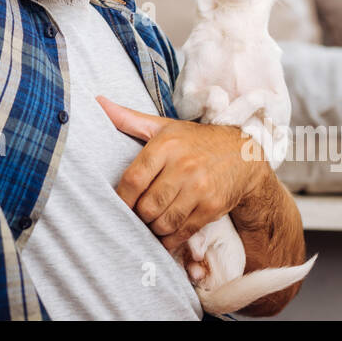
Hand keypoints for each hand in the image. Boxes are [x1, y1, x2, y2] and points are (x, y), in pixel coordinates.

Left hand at [96, 96, 270, 254]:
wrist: (243, 154)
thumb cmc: (195, 141)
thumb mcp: (163, 126)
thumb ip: (128, 118)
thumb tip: (98, 101)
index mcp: (166, 145)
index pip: (133, 179)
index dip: (122, 198)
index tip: (118, 204)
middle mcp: (183, 167)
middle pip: (147, 205)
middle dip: (137, 215)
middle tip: (135, 216)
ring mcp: (199, 189)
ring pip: (164, 222)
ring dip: (153, 228)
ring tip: (150, 223)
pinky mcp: (212, 207)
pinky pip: (183, 232)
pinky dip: (170, 239)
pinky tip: (165, 234)